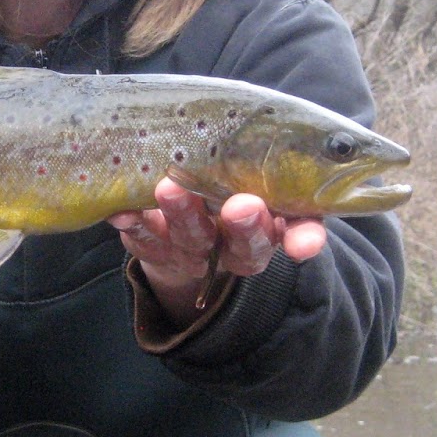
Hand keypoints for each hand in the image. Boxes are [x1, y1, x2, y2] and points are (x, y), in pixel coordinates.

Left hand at [109, 177, 327, 326]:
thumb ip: (291, 193)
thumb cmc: (232, 191)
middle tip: (242, 206)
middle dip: (243, 227)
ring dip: (182, 215)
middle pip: (240, 245)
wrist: (182, 225)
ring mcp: (188, 248)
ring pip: (189, 238)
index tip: (302, 244)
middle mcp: (227, 247)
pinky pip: (140, 237)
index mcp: (263, 233)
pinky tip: (122, 210)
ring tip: (171, 188)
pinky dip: (132, 224)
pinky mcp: (151, 243)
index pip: (292, 237)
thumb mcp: (266, 191)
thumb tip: (314, 201)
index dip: (298, 241)